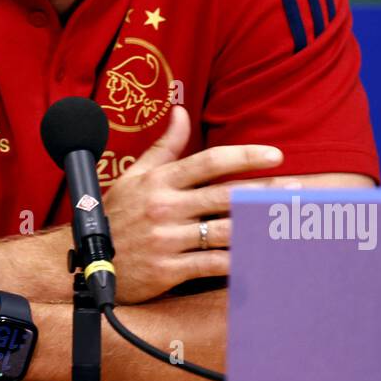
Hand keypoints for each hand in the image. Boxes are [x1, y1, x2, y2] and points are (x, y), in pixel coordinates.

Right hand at [102, 105, 283, 303]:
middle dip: (265, 192)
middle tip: (296, 191)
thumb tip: (181, 111)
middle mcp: (165, 208)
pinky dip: (240, 262)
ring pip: (225, 231)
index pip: (210, 161)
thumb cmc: (115, 215)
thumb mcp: (134, 175)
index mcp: (159, 181)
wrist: (85, 262)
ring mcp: (167, 240)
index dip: (246, 156)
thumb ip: (164, 146)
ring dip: (259, 228)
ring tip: (286, 224)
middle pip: (226, 196)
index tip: (275, 155)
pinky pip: (213, 264)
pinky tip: (260, 257)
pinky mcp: (169, 270)